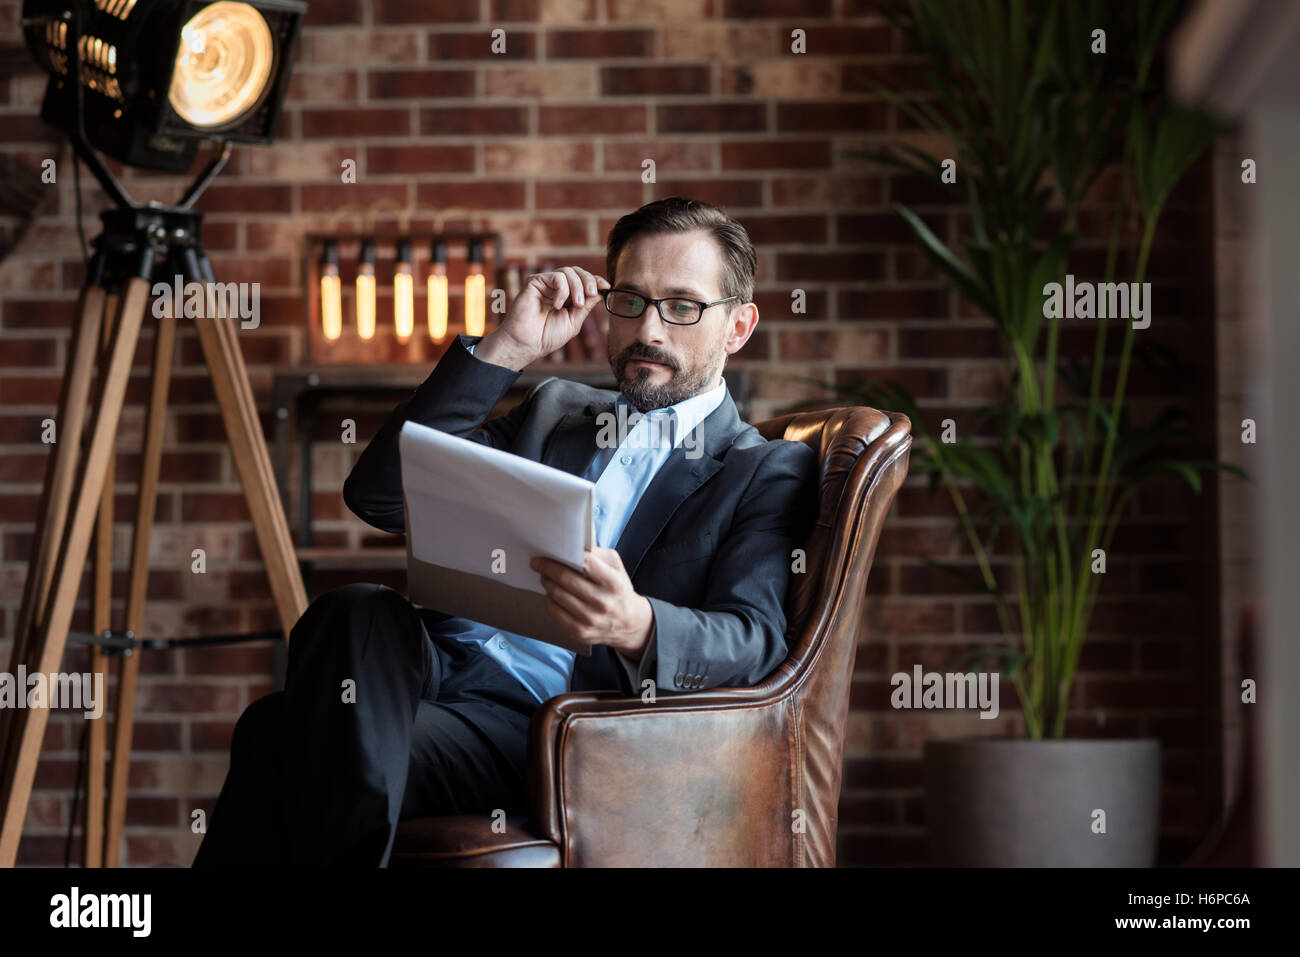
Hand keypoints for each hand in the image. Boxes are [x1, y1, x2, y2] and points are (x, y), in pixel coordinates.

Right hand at [477, 266, 609, 369]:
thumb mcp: (574, 321)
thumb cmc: (546, 336)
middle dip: (588, 280)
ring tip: (575, 304)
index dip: (595, 280)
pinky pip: (556, 276)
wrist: (527, 343)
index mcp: (566, 296)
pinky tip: (557, 304)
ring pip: (568, 271)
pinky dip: (562, 290)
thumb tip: (601, 291)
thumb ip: (586, 305)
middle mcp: (555, 288)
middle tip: (592, 293)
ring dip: (577, 287)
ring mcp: (545, 284)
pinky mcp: (534, 282)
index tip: (607, 286)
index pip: (582, 281)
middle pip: (577, 272)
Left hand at [530, 547, 652, 658]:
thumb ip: (597, 555)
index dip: (564, 555)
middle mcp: (603, 602)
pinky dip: (549, 600)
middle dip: (547, 568)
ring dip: (546, 583)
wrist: (629, 623)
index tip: (548, 552)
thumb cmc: (618, 590)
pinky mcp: (580, 632)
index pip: (586, 563)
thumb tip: (573, 547)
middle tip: (537, 563)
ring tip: (546, 577)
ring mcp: (590, 619)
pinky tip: (552, 594)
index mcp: (614, 583)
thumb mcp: (616, 568)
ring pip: (556, 595)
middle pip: (565, 579)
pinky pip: (554, 611)